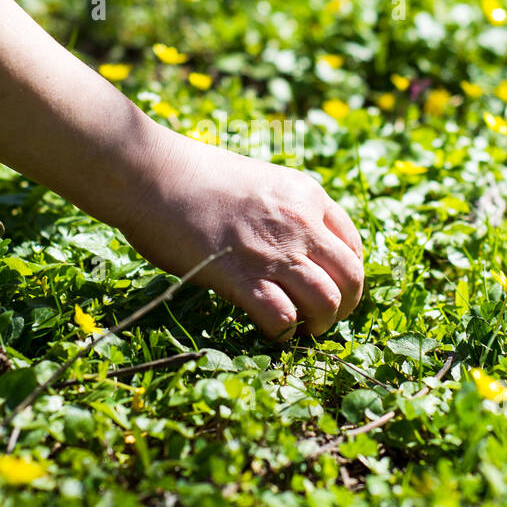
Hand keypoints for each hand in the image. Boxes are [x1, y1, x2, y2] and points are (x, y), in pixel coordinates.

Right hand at [119, 123, 363, 339]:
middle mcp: (300, 223)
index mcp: (307, 195)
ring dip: (319, 324)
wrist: (154, 173)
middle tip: (322, 317)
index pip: (352, 245)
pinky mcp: (242, 277)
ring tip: (301, 328)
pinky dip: (283, 333)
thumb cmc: (194, 178)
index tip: (330, 287)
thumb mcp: (259, 181)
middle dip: (344, 306)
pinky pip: (283, 318)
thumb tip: (292, 245)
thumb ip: (285, 210)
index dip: (346, 275)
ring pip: (327, 302)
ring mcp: (274, 251)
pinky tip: (271, 330)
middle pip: (351, 278)